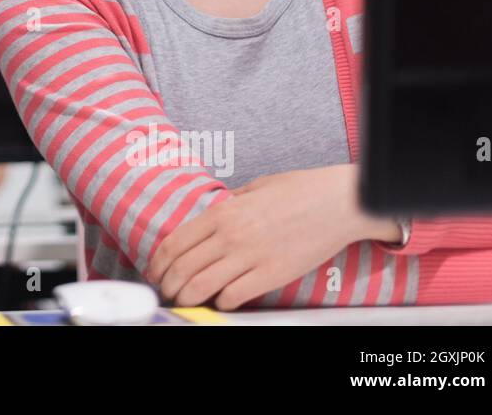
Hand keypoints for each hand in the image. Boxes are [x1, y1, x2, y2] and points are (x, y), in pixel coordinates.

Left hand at [147, 164, 398, 310]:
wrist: (337, 202)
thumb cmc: (298, 191)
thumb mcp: (254, 188)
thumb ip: (230, 203)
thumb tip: (214, 214)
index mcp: (221, 212)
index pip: (174, 243)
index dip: (158, 263)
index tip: (155, 273)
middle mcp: (230, 235)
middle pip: (182, 268)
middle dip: (167, 285)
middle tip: (165, 292)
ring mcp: (250, 256)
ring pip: (201, 286)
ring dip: (186, 297)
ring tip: (183, 301)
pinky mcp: (271, 274)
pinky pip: (234, 296)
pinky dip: (221, 303)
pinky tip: (220, 301)